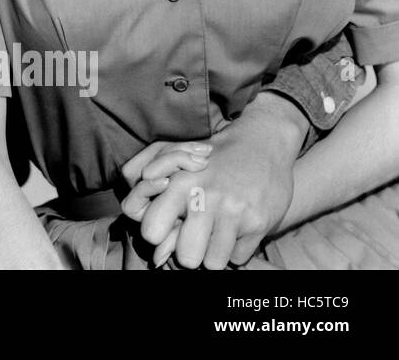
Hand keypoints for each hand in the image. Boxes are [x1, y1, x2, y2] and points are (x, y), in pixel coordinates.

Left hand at [134, 94, 302, 268]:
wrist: (261, 143)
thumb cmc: (209, 155)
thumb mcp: (171, 156)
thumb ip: (145, 182)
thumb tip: (149, 231)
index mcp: (179, 183)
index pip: (152, 232)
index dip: (158, 235)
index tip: (167, 227)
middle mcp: (205, 199)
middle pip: (185, 258)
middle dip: (188, 252)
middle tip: (194, 237)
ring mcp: (234, 213)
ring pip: (213, 263)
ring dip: (213, 253)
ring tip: (215, 233)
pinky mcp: (259, 224)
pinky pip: (239, 259)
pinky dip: (235, 250)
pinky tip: (236, 229)